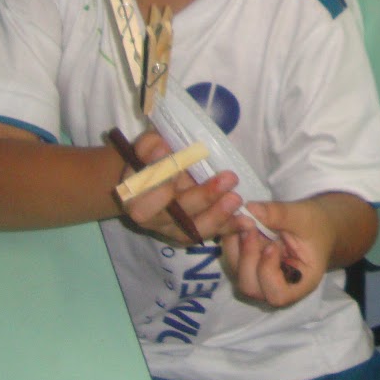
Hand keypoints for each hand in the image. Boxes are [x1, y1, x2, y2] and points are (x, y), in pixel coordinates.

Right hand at [117, 130, 245, 246]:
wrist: (150, 181)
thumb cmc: (150, 159)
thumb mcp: (145, 146)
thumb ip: (149, 146)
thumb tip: (162, 148)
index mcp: (133, 196)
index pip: (143, 194)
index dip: (159, 179)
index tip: (177, 159)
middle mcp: (151, 218)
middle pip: (174, 214)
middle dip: (203, 197)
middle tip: (229, 178)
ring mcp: (170, 229)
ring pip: (193, 229)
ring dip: (218, 216)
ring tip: (237, 199)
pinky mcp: (189, 233)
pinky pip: (208, 233)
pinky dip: (228, 228)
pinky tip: (246, 221)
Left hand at [220, 198, 328, 306]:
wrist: (314, 223)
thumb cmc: (315, 224)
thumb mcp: (303, 217)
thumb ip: (279, 214)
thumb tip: (250, 209)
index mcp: (300, 283)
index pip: (277, 295)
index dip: (268, 273)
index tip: (272, 245)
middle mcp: (275, 287)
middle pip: (250, 286)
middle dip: (247, 256)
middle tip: (251, 227)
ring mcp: (258, 278)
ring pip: (236, 272)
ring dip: (235, 246)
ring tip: (245, 220)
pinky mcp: (247, 265)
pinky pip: (231, 258)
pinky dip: (231, 239)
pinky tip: (239, 221)